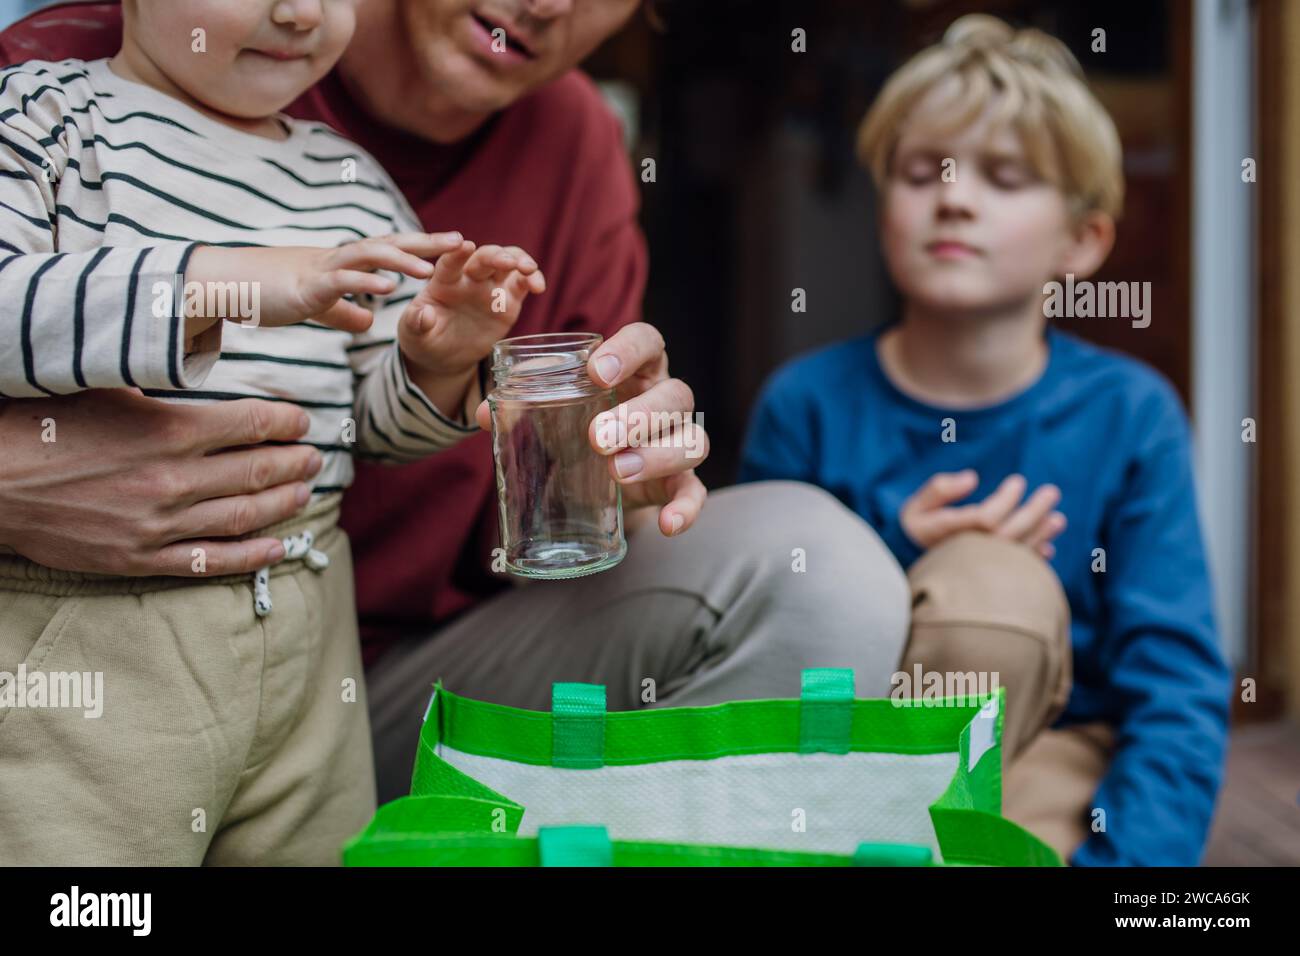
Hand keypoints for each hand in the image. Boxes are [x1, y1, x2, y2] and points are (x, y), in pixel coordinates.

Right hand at [0, 389, 323, 575]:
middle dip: (295, 462)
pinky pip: (211, 561)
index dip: (287, 422)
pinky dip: (252, 555)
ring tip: (304, 492)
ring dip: (284, 504)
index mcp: (169, 429)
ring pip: (244, 516)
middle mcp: (172, 479)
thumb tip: (198, 352)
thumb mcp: (107, 385)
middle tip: (314, 456)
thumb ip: (160, 379)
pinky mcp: (141, 558)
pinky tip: (279, 546)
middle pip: (258, 470)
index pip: (253, 423)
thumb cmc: (45, 423)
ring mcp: (159, 524)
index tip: (302, 421)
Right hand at [185, 232, 463, 336]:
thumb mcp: (318, 306)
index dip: (424, 248)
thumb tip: (369, 320)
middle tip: (463, 243)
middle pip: (390, 245)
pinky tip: (387, 290)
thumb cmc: (269, 291)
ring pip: (368, 257)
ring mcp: (322, 269)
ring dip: (401, 262)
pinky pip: (340, 282)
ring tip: (431, 271)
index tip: (457, 245)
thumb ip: (345, 311)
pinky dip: (364, 284)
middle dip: (427, 244)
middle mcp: (338, 258)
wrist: (226, 284)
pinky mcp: (305, 286)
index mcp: (345, 262)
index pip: (392, 250)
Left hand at [398, 241, 546, 382]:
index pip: (450, 262)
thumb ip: (416, 323)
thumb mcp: (414, 335)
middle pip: (484, 257)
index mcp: (443, 281)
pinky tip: (538, 287)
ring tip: (529, 270)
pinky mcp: (508, 300)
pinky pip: (522, 283)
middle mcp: (468, 278)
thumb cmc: (425, 340)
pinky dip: (532, 280)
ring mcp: (490, 287)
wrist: (445, 356)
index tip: (464, 245)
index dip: (456, 253)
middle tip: (509, 261)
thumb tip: (425, 315)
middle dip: (496, 255)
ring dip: (519, 260)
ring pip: (507, 262)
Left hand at [477, 322, 709, 536]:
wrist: (584, 480)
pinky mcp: (677, 484)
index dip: (629, 351)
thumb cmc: (571, 429)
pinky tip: (666, 525)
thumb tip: (483, 412)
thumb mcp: (546, 413)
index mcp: (636, 370)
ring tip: (617, 471)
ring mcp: (676, 443)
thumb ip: (519, 405)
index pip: (648, 342)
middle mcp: (665, 402)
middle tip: (597, 436)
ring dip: (658, 456)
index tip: (596, 372)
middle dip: (639, 414)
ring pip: (694, 440)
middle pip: (677, 395)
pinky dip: (687, 510)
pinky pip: (696, 494)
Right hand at [900, 470, 1065, 557]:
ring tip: (1058, 519)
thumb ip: (939, 490)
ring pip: (1016, 553)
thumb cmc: (913, 534)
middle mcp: (967, 554)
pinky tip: (1047, 548)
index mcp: (948, 534)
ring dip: (1040, 534)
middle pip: (1009, 534)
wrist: (905, 572)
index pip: (986, 518)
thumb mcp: (915, 507)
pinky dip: (1033, 560)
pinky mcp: (986, 579)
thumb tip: (972, 478)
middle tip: (1052, 491)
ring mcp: (979, 569)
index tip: (1018, 481)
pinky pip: (1015, 572)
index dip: (1006, 499)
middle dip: (1033, 512)